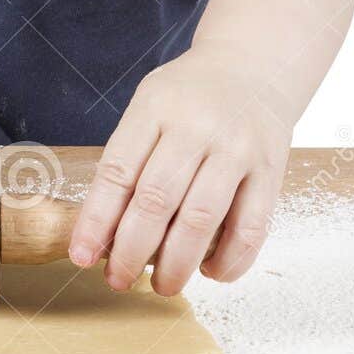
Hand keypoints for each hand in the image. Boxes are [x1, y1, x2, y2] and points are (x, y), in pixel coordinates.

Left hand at [68, 44, 291, 295]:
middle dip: (131, 251)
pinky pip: (251, 229)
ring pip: (201, 220)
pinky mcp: (271, 171)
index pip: (118, 171)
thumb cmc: (189, 97)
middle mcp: (197, 127)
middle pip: (156, 200)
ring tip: (163, 285)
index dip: (96, 220)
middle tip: (118, 281)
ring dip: (177, 264)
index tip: (82, 256)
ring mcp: (237, 149)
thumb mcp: (150, 106)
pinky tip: (210, 272)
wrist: (254, 67)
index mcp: (155, 108)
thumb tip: (104, 231)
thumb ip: (130, 157)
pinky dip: (229, 261)